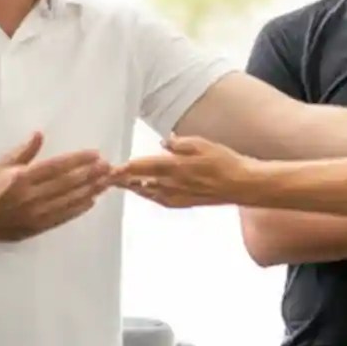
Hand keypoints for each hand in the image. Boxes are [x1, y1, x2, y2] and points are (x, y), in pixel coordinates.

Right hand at [0, 132, 112, 240]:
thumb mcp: (3, 165)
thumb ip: (24, 151)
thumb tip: (39, 133)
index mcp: (22, 178)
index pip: (56, 167)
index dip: (78, 160)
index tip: (95, 154)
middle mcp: (31, 196)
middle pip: (67, 183)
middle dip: (90, 174)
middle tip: (108, 167)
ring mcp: (35, 213)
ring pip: (68, 200)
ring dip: (90, 190)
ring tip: (105, 182)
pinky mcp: (37, 227)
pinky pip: (63, 217)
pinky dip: (78, 209)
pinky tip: (91, 200)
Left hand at [110, 136, 252, 208]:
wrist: (241, 184)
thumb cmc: (224, 161)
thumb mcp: (202, 143)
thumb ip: (179, 143)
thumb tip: (162, 142)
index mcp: (174, 167)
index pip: (141, 167)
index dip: (123, 168)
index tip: (109, 168)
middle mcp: (171, 184)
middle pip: (139, 182)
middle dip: (121, 180)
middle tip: (105, 178)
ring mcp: (176, 196)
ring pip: (147, 192)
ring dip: (132, 187)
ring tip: (119, 183)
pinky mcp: (183, 203)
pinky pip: (158, 200)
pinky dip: (147, 194)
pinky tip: (144, 191)